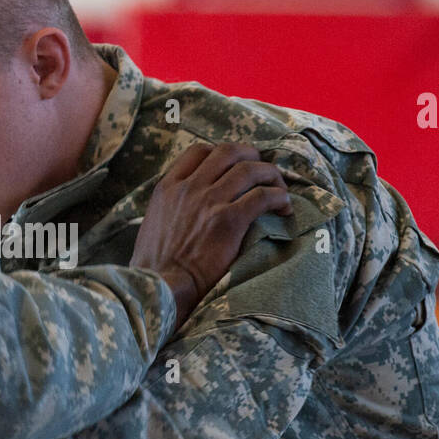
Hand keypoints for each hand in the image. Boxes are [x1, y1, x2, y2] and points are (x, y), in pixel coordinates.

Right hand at [130, 142, 291, 328]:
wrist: (161, 286)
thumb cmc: (155, 266)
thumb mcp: (154, 223)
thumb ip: (170, 207)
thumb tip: (186, 208)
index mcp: (168, 187)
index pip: (199, 151)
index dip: (222, 153)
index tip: (234, 165)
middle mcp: (189, 188)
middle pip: (228, 151)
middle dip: (251, 156)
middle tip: (262, 171)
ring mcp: (209, 201)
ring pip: (250, 169)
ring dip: (270, 175)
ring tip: (279, 189)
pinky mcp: (229, 220)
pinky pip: (263, 196)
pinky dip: (278, 198)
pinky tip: (284, 208)